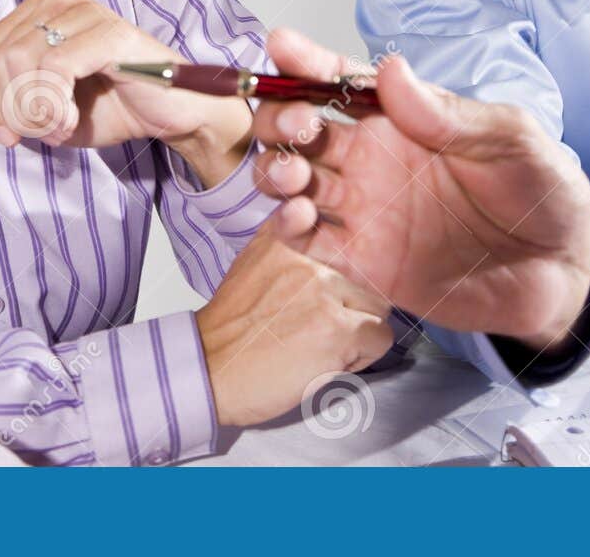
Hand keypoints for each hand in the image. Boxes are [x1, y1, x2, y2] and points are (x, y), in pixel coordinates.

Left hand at [0, 0, 251, 178]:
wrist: (174, 117)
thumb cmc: (113, 107)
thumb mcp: (39, 116)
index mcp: (37, 12)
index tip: (12, 136)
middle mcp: (58, 1)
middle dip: (9, 111)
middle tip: (42, 133)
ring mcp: (84, 12)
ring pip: (19, 62)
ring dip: (34, 112)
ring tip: (61, 126)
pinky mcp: (108, 32)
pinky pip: (52, 67)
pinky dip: (52, 107)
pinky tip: (69, 121)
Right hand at [194, 222, 393, 426]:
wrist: (210, 370)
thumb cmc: (231, 328)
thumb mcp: (252, 263)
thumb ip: (286, 238)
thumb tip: (313, 218)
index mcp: (284, 236)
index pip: (339, 225)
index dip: (345, 250)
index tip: (339, 263)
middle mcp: (307, 257)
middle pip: (365, 275)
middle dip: (349, 303)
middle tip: (315, 326)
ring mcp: (325, 293)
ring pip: (376, 305)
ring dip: (357, 329)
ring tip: (320, 344)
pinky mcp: (338, 330)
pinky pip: (379, 336)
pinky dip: (360, 356)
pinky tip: (326, 361)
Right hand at [252, 28, 589, 351]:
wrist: (560, 271)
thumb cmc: (542, 191)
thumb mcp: (511, 138)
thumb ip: (449, 112)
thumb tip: (391, 68)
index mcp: (403, 119)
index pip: (341, 81)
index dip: (306, 61)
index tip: (280, 46)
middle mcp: (372, 158)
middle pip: (298, 127)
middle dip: (280, 117)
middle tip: (298, 125)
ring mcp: (364, 208)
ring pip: (291, 179)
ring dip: (275, 171)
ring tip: (294, 177)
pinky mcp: (364, 260)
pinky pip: (308, 241)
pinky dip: (286, 227)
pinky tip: (297, 218)